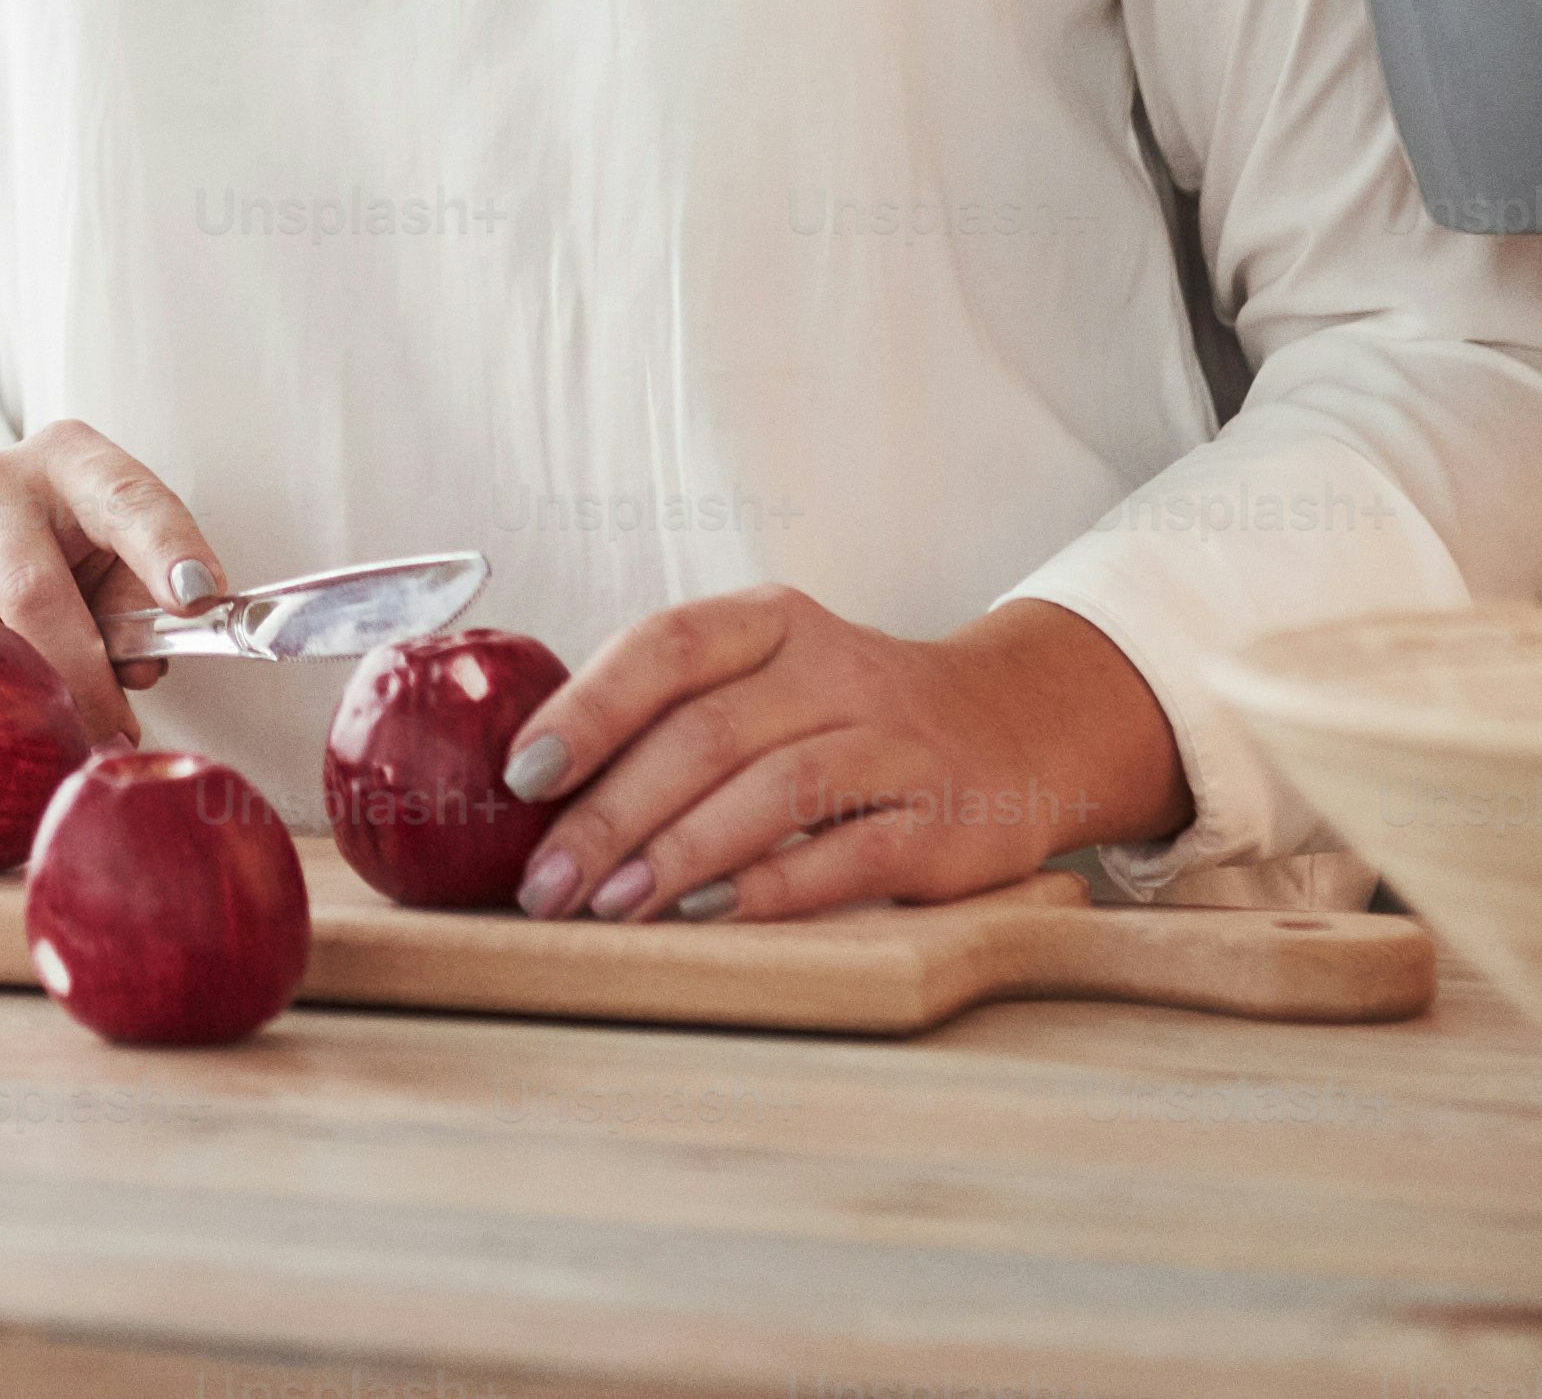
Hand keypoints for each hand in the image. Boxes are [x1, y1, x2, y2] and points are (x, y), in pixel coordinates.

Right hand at [0, 419, 219, 746]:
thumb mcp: (109, 552)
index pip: (128, 499)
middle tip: (114, 738)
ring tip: (45, 735)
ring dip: (15, 706)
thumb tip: (137, 667)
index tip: (199, 595)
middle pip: (37, 596)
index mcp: (71, 460)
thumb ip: (136, 601)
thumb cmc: (59, 553)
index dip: (166, 547)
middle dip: (82, 684)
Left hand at [492, 589, 1178, 927]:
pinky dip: (772, 889)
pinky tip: (707, 918)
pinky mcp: (942, 822)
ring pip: (775, 790)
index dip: (590, 706)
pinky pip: (848, 854)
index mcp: (775, 623)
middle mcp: (836, 670)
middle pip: (707, 733)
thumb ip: (677, 715)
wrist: (1019, 731)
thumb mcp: (774, 678)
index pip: (671, 646)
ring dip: (680, 853)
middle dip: (610, 813)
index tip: (522, 775)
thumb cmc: (850, 717)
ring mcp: (895, 745)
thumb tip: (535, 797)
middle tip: (544, 884)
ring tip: (609, 909)